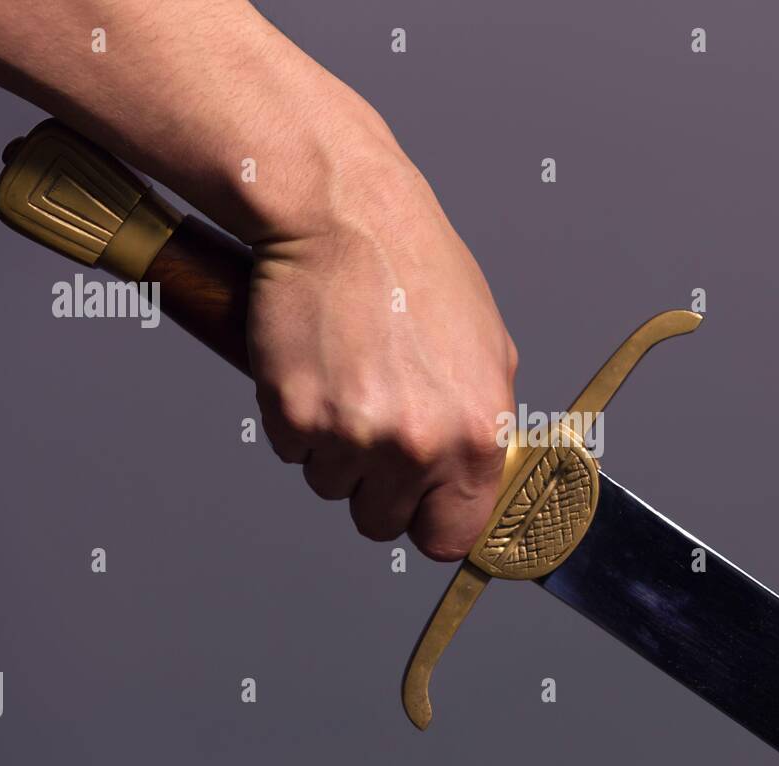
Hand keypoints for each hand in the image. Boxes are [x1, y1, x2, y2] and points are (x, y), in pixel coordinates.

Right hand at [246, 114, 517, 559]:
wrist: (346, 216)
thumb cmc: (417, 269)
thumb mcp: (487, 351)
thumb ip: (482, 426)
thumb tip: (477, 480)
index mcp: (475, 436)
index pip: (450, 537)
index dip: (429, 519)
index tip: (419, 502)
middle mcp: (418, 446)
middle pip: (382, 523)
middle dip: (375, 486)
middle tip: (374, 422)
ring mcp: (353, 435)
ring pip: (331, 486)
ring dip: (333, 448)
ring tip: (347, 378)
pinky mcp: (294, 416)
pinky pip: (291, 451)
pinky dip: (295, 417)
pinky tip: (315, 366)